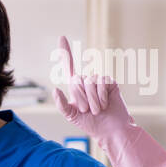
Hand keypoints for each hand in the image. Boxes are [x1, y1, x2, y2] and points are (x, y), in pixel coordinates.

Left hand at [52, 34, 165, 166]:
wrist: (109, 130)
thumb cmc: (90, 124)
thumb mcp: (72, 116)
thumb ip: (62, 104)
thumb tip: (56, 89)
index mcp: (76, 87)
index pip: (69, 66)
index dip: (65, 52)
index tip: (61, 36)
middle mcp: (87, 81)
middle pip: (76, 81)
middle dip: (80, 99)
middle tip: (87, 110)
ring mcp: (98, 80)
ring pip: (88, 82)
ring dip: (91, 100)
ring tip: (97, 110)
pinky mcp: (109, 82)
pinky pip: (100, 83)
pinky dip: (100, 96)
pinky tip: (105, 104)